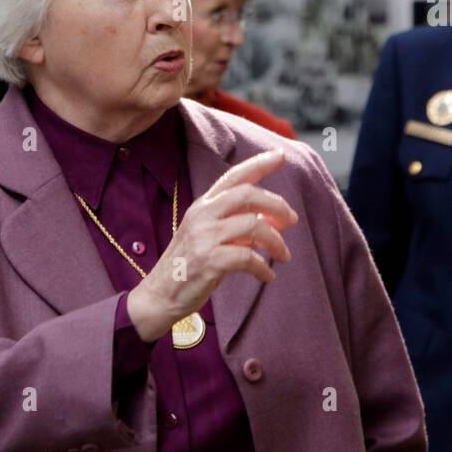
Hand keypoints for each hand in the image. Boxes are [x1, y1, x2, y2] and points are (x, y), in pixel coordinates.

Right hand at [127, 150, 298, 341]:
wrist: (159, 296)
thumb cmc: (189, 264)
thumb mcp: (208, 234)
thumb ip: (236, 221)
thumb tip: (274, 218)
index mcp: (203, 205)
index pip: (234, 176)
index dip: (259, 163)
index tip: (280, 155)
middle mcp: (202, 215)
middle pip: (248, 194)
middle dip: (277, 205)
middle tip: (292, 221)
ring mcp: (204, 237)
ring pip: (253, 225)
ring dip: (276, 241)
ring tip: (284, 255)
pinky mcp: (208, 261)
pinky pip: (248, 257)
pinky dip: (263, 267)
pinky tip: (267, 275)